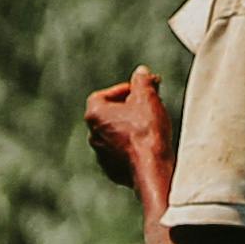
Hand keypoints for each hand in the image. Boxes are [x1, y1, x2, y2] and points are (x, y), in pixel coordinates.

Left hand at [81, 67, 168, 192]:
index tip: (139, 90)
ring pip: (115, 135)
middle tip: (148, 105)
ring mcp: (101, 155)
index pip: (103, 95)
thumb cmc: (146, 131)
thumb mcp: (147, 97)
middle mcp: (93, 135)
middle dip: (128, 108)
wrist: (151, 169)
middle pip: (109, 115)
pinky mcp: (112, 171)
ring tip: (150, 126)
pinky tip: (148, 146)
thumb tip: (141, 72)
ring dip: (130, 128)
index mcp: (94, 114)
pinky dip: (132, 147)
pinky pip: (121, 153)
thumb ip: (142, 81)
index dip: (122, 90)